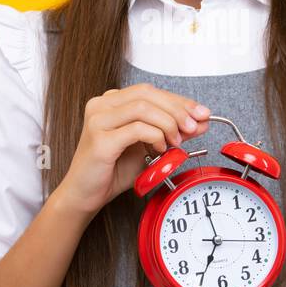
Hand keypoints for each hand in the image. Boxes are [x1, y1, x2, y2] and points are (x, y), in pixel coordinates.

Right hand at [55, 83, 209, 216]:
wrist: (84, 195)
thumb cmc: (112, 171)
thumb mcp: (149, 147)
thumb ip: (172, 132)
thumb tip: (200, 123)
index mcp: (111, 102)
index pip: (150, 91)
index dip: (178, 100)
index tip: (201, 113)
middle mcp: (101, 105)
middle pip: (147, 94)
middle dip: (177, 109)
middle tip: (194, 126)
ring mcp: (98, 120)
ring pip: (143, 107)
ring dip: (168, 123)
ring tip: (176, 141)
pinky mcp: (100, 139)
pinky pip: (136, 129)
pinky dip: (155, 136)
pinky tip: (159, 149)